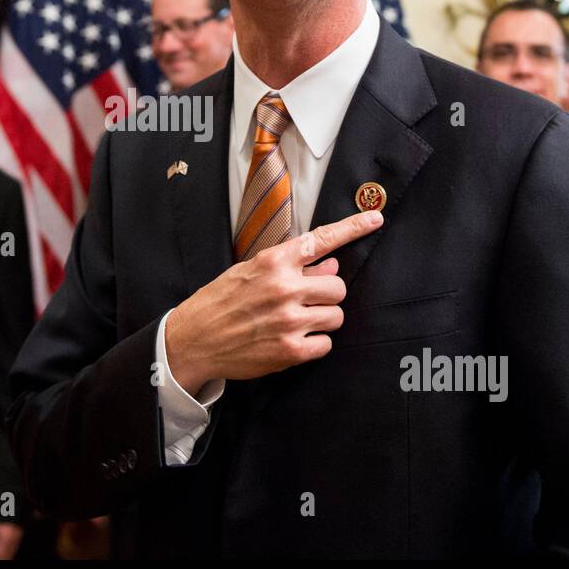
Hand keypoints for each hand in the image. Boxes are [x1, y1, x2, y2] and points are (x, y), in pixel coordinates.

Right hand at [165, 209, 384, 392]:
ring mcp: (289, 320)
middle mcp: (284, 288)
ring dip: (323, 320)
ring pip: (336, 316)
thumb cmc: (221, 302)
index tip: (375, 218)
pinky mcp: (291, 350)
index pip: (321, 240)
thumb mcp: (249, 272)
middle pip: (338, 288)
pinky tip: (294, 340)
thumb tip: (330, 267)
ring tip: (297, 322)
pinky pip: (326, 344)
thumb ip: (291, 267)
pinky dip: (315, 344)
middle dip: (328, 296)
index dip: (353, 228)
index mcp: (273, 262)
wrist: (194, 338)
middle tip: (307, 302)